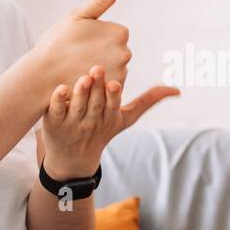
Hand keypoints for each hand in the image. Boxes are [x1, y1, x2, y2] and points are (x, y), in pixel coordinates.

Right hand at [32, 0, 131, 90]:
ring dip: (101, 69)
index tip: (82, 42)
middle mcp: (125, 53)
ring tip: (80, 69)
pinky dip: (99, 84)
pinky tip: (84, 80)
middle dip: (101, 54)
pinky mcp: (111, 90)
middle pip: (116, 51)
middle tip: (79, 56)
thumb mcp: (78, 15)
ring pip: (112, 68)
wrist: (43, 74)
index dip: (96, 37)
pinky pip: (108, 84)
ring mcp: (120, 73)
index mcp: (119, 32)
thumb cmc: (57, 42)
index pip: (114, 33)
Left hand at [40, 64, 179, 178]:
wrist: (72, 160)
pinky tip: (60, 88)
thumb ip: (148, 101)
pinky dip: (57, 101)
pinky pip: (55, 111)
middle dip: (96, 87)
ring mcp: (71, 123)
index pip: (112, 106)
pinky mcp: (52, 123)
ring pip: (76, 107)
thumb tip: (177, 90)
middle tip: (96, 69)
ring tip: (82, 78)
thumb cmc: (102, 131)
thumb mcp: (126, 119)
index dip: (112, 96)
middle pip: (94, 104)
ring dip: (79, 92)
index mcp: (109, 118)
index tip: (115, 83)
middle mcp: (91, 122)